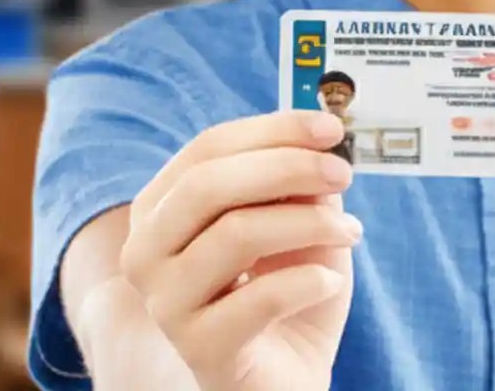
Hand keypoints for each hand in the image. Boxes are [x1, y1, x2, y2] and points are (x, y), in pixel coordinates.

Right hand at [119, 111, 359, 390]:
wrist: (287, 376)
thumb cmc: (287, 291)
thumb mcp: (298, 222)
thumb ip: (300, 181)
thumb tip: (320, 140)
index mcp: (161, 209)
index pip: (208, 149)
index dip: (273, 131)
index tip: (330, 128)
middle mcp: (145, 252)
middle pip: (208, 186)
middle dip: (287, 168)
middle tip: (342, 173)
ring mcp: (165, 303)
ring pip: (235, 235)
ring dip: (308, 223)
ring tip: (348, 231)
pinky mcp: (199, 350)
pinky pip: (260, 299)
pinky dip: (309, 282)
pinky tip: (329, 283)